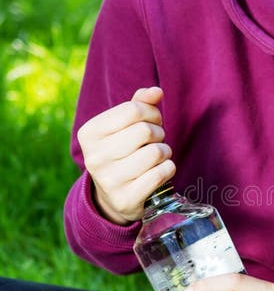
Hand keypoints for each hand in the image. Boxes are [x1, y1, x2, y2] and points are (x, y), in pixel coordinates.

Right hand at [77, 86, 175, 223]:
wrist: (113, 197)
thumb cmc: (123, 152)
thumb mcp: (124, 126)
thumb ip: (139, 104)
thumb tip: (157, 91)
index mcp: (89, 134)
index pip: (132, 110)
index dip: (151, 113)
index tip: (153, 121)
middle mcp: (94, 157)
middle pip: (145, 131)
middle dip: (158, 133)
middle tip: (154, 141)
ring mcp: (109, 180)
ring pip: (155, 153)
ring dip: (165, 152)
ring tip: (156, 157)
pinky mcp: (126, 199)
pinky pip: (161, 174)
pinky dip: (168, 169)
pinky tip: (159, 171)